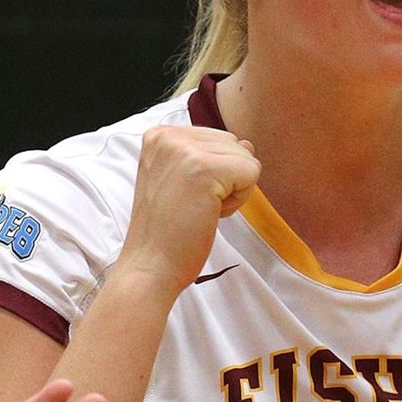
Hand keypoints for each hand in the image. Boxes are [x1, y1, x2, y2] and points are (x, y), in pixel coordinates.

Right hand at [118, 124, 260, 290]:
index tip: (183, 196)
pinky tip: (209, 213)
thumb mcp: (182, 181)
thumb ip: (212, 156)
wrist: (149, 266)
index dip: (212, 173)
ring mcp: (184, 150)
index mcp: (159, 135)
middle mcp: (168, 136)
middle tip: (192, 205)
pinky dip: (238, 200)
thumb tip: (248, 144)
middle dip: (225, 179)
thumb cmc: (167, 231)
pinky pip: (251, 173)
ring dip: (232, 191)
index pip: (216, 138)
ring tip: (198, 209)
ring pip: (245, 158)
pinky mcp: (204, 169)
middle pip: (233, 144)